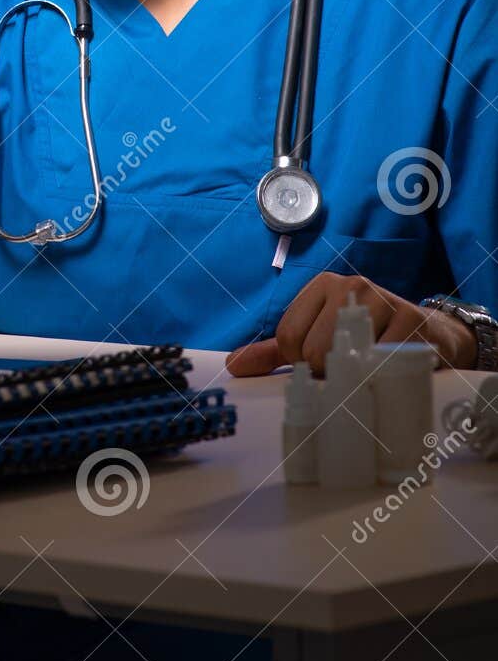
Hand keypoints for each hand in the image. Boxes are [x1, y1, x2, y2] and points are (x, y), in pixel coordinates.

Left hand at [225, 270, 475, 377]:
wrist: (428, 333)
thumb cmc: (364, 335)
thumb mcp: (318, 335)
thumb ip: (274, 351)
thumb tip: (233, 365)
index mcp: (322, 285)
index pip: (288, 338)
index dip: (301, 363)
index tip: (322, 361)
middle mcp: (351, 285)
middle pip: (314, 351)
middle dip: (327, 371)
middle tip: (349, 366)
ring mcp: (383, 300)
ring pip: (345, 358)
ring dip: (354, 376)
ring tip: (368, 365)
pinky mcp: (410, 321)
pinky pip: (379, 363)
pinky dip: (379, 376)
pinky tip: (388, 368)